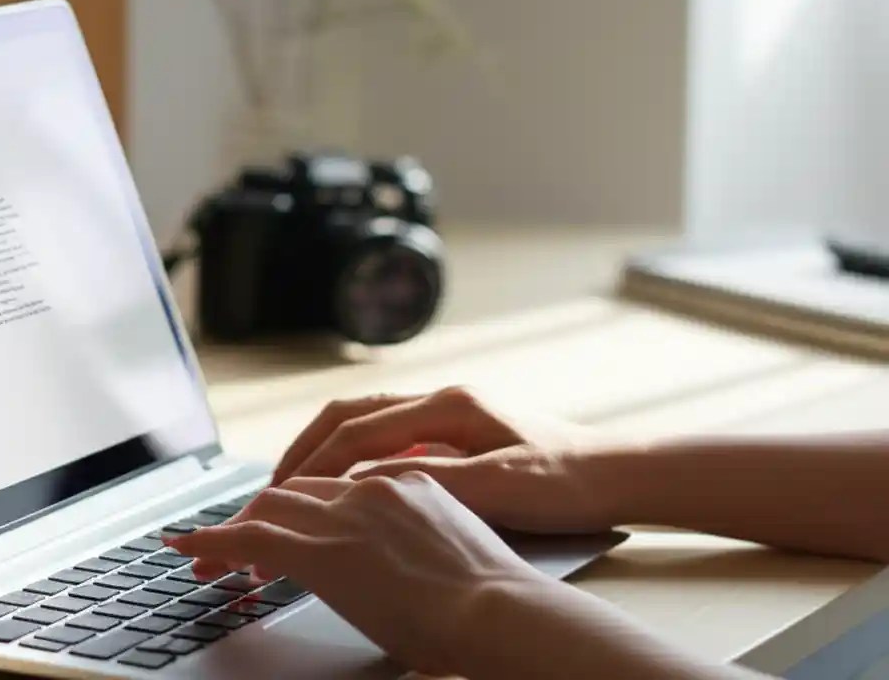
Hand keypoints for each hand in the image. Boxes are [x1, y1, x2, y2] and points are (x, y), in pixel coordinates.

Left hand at [168, 473, 548, 675]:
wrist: (496, 609)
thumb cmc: (491, 598)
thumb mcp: (456, 547)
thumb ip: (423, 537)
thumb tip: (406, 562)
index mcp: (406, 484)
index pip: (336, 485)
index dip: (303, 503)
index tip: (289, 525)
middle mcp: (369, 489)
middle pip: (295, 488)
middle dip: (260, 513)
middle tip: (234, 542)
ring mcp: (342, 514)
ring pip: (270, 506)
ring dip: (234, 528)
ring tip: (207, 554)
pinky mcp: (319, 546)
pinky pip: (252, 536)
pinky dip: (213, 539)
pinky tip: (190, 548)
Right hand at [272, 386, 619, 533]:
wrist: (620, 474)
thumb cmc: (570, 481)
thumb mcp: (501, 486)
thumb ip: (431, 481)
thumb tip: (364, 479)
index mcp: (450, 407)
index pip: (359, 430)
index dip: (315, 462)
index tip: (283, 493)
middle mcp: (444, 400)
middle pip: (351, 414)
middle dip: (307, 449)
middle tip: (273, 487)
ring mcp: (451, 414)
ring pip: (367, 422)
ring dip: (328, 450)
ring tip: (298, 486)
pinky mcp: (459, 433)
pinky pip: (389, 437)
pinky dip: (356, 457)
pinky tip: (350, 487)